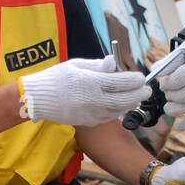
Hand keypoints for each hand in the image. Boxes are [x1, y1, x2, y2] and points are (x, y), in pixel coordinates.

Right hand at [20, 56, 151, 127]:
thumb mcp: (76, 65)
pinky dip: (118, 111)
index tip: (141, 77)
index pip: (121, 82)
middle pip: (125, 98)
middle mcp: (93, 99)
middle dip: (139, 94)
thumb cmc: (56, 78)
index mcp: (91, 82)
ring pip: (119, 110)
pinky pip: (108, 117)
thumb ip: (97, 65)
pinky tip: (121, 106)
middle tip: (147, 90)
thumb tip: (113, 63)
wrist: (37, 99)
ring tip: (137, 98)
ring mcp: (91, 112)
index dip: (135, 80)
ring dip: (131, 104)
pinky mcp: (87, 121)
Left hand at [151, 19, 184, 120]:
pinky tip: (180, 126)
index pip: (173, 83)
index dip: (165, 84)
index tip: (165, 82)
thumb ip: (170, 60)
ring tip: (169, 108)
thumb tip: (153, 71)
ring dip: (176, 111)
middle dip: (170, 96)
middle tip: (168, 93)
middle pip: (180, 97)